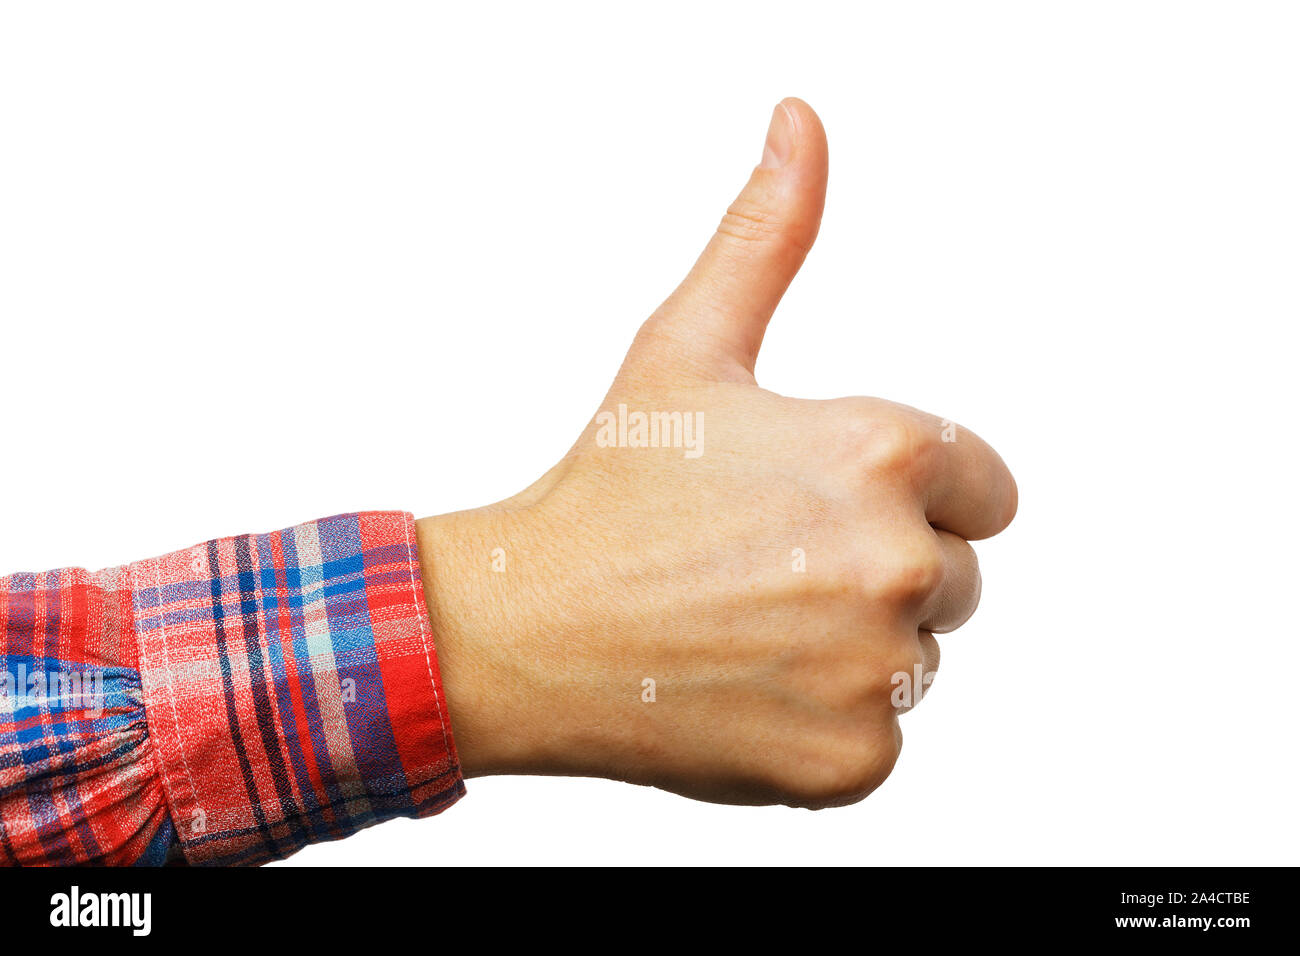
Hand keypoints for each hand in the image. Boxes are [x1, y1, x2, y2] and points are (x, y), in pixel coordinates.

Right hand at [416, 98, 1016, 807]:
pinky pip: (878, 739)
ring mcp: (876, 668)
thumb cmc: (606, 487)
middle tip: (763, 569)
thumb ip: (767, 235)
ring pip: (917, 658)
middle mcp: (899, 559)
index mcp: (886, 451)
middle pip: (957, 578)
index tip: (821, 510)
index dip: (909, 497)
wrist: (523, 630)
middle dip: (878, 572)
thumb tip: (799, 123)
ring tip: (746, 627)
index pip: (984, 487)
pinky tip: (743, 690)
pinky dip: (822, 726)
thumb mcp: (690, 346)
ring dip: (850, 650)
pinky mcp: (853, 758)